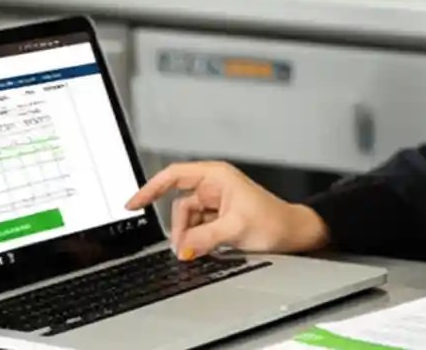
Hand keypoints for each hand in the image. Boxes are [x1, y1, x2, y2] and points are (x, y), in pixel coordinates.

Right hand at [125, 161, 330, 259]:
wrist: (292, 233)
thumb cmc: (274, 220)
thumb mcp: (235, 228)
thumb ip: (204, 238)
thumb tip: (181, 247)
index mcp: (216, 176)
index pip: (174, 176)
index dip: (150, 188)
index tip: (134, 203)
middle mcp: (214, 185)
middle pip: (179, 203)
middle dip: (178, 227)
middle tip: (181, 248)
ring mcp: (215, 202)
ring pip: (187, 219)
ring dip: (188, 236)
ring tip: (199, 250)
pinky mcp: (218, 217)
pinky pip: (197, 227)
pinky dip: (196, 239)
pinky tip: (204, 248)